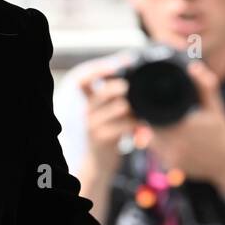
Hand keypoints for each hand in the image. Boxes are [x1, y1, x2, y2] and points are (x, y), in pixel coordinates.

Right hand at [78, 56, 137, 171]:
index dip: (99, 68)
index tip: (122, 61)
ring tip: (141, 111)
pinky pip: (124, 125)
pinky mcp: (101, 138)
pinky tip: (142, 127)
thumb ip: (114, 95)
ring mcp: (92, 124)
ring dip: (134, 107)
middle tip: (132, 87)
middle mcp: (86, 110)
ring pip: (118, 106)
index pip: (82, 79)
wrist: (99, 163)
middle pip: (103, 90)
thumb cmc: (109, 132)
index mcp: (87, 101)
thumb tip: (130, 68)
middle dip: (120, 86)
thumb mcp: (106, 112)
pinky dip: (137, 124)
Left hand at [141, 60, 224, 192]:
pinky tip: (176, 142)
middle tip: (162, 115)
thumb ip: (205, 88)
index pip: (153, 114)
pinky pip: (159, 152)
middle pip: (150, 126)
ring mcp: (171, 156)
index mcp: (182, 126)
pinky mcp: (170, 166)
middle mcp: (173, 143)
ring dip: (156, 133)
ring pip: (151, 140)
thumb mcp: (215, 109)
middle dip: (154, 120)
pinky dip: (162, 146)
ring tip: (170, 128)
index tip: (157, 104)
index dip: (152, 108)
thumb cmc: (222, 135)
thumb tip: (194, 67)